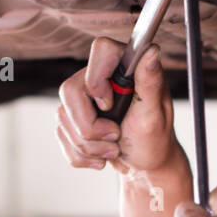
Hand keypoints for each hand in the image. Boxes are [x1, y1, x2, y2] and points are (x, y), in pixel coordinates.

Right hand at [55, 36, 182, 175]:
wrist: (145, 165)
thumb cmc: (155, 140)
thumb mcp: (155, 114)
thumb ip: (150, 82)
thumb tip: (152, 51)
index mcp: (125, 68)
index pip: (100, 50)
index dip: (97, 82)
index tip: (109, 106)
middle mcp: (101, 77)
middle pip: (69, 91)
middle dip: (89, 127)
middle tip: (114, 137)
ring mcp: (83, 97)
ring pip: (62, 116)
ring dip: (88, 146)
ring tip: (113, 149)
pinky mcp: (72, 117)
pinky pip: (61, 134)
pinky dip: (80, 155)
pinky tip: (101, 156)